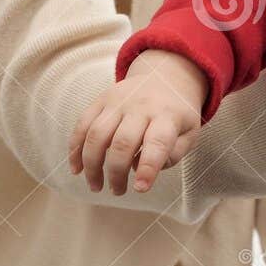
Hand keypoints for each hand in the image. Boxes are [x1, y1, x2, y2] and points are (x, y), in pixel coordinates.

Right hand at [67, 49, 206, 194]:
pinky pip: (83, 124)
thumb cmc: (177, 113)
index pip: (158, 143)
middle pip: (122, 142)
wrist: (164, 75)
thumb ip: (173, 154)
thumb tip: (140, 169)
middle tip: (117, 191)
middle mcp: (141, 106)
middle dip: (116, 173)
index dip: (148, 168)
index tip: (140, 189)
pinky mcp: (101, 99)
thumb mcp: (189, 131)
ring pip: (97, 134)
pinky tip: (77, 169)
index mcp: (168, 116)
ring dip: (92, 165)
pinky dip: (76, 149)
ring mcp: (119, 101)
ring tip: (96, 186)